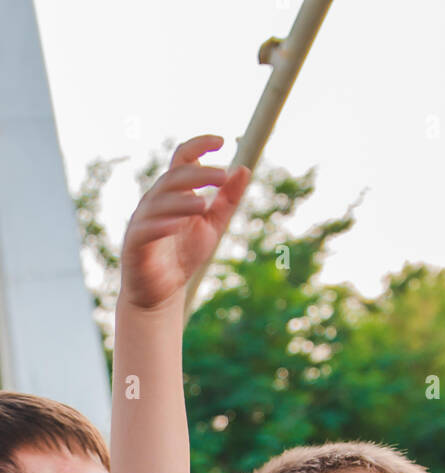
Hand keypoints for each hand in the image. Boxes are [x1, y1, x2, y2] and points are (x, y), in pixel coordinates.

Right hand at [119, 135, 250, 310]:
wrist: (161, 293)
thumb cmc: (184, 255)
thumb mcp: (212, 225)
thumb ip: (227, 200)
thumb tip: (244, 169)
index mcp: (173, 193)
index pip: (182, 159)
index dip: (199, 146)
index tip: (222, 141)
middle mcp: (155, 201)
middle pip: (174, 178)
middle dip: (199, 175)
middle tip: (223, 176)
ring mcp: (142, 221)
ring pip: (160, 202)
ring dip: (183, 201)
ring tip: (206, 204)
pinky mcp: (135, 244)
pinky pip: (146, 230)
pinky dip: (162, 225)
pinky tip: (179, 225)